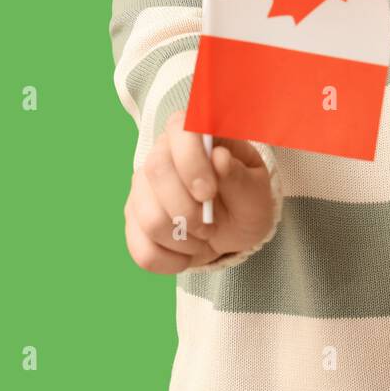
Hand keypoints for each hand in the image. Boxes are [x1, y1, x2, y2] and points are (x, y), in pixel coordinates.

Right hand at [123, 109, 276, 273]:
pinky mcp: (134, 219)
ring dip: (184, 240)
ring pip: (148, 217)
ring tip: (203, 238)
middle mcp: (162, 154)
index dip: (191, 161)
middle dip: (188, 210)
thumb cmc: (245, 201)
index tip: (208, 192)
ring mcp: (142, 187)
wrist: (233, 230)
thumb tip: (218, 158)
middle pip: (155, 172)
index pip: (179, 129)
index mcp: (194, 134)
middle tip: (211, 225)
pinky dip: (172, 261)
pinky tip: (187, 253)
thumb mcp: (256, 191)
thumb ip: (240, 176)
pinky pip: (142, 249)